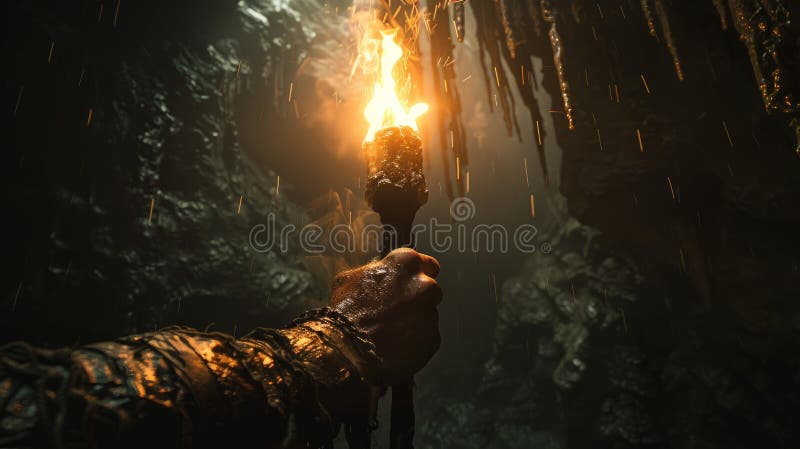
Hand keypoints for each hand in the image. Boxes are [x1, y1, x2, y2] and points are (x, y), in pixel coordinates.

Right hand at [330, 248, 441, 383]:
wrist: (348, 350)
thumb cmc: (346, 312)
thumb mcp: (349, 278)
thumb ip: (372, 270)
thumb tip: (377, 269)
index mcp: (406, 263)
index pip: (426, 263)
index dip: (416, 274)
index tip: (409, 283)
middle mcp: (424, 284)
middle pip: (429, 289)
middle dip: (416, 298)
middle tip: (395, 310)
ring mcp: (430, 312)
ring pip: (428, 314)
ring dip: (415, 319)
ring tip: (391, 329)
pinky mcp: (432, 337)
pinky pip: (427, 337)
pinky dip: (415, 340)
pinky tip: (396, 343)